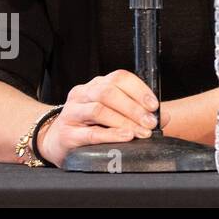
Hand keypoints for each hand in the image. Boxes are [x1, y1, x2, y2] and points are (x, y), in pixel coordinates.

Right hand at [37, 70, 169, 165]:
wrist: (54, 140)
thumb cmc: (89, 124)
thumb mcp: (113, 112)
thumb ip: (138, 111)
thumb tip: (164, 116)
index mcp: (96, 85)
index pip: (119, 78)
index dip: (139, 90)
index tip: (154, 105)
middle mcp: (82, 94)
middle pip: (109, 93)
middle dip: (134, 108)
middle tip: (150, 122)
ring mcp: (72, 112)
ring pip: (99, 110)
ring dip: (124, 121)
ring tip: (141, 132)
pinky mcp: (67, 133)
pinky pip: (90, 132)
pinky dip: (111, 134)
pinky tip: (125, 137)